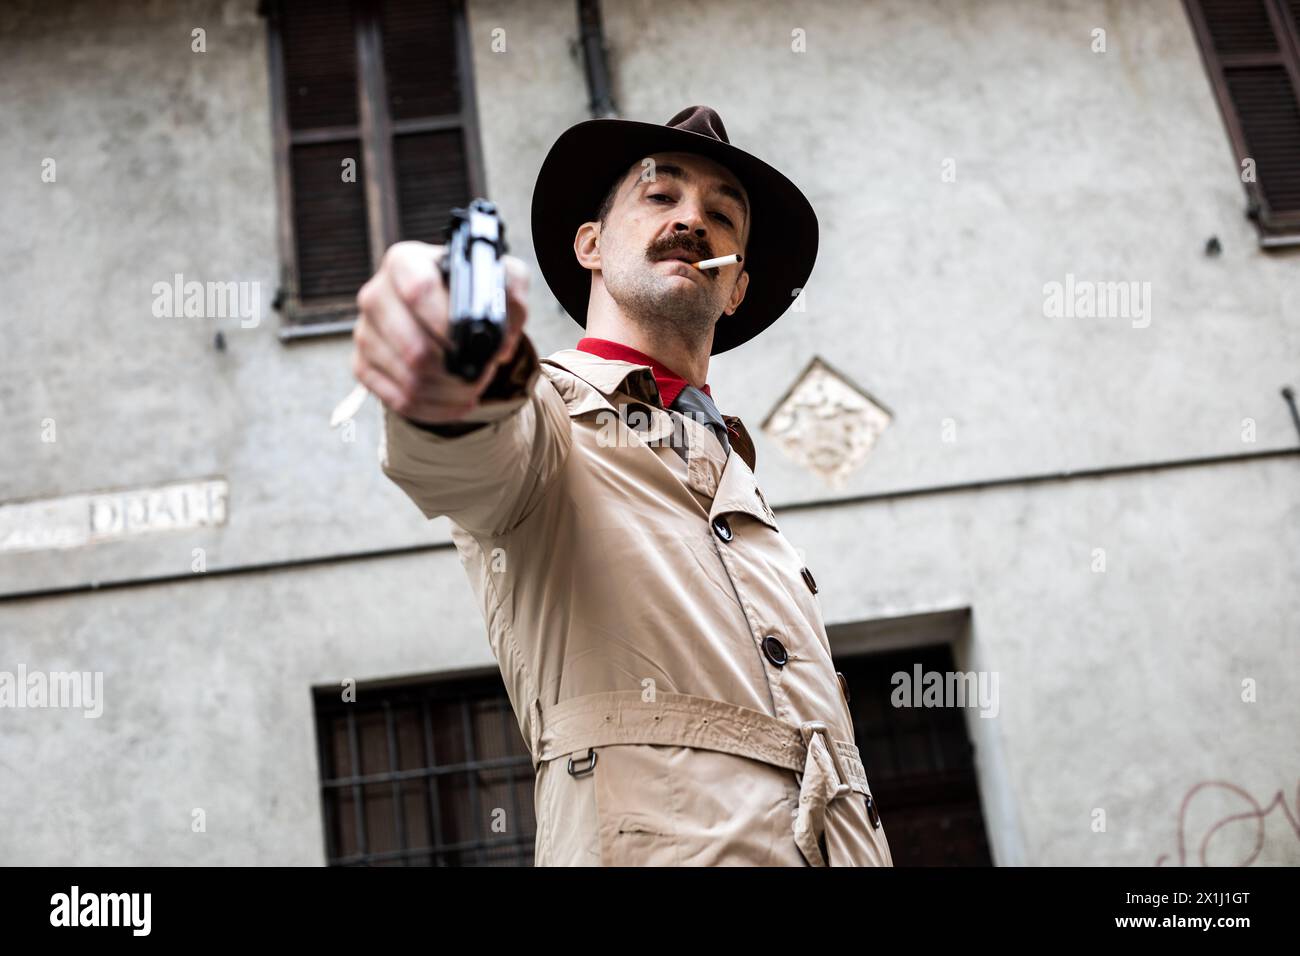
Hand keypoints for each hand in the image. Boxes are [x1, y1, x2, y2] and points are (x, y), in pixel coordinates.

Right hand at [352, 241, 529, 424]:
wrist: (441, 310)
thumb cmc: (469, 291)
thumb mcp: (500, 277)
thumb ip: (511, 290)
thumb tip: (501, 338)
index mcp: (405, 262)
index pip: (418, 290)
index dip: (447, 322)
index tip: (471, 341)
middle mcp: (376, 295)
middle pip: (413, 348)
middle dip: (456, 369)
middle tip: (482, 371)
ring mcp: (365, 333)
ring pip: (411, 380)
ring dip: (452, 392)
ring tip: (475, 385)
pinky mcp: (363, 365)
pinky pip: (400, 401)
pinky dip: (437, 409)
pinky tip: (459, 401)